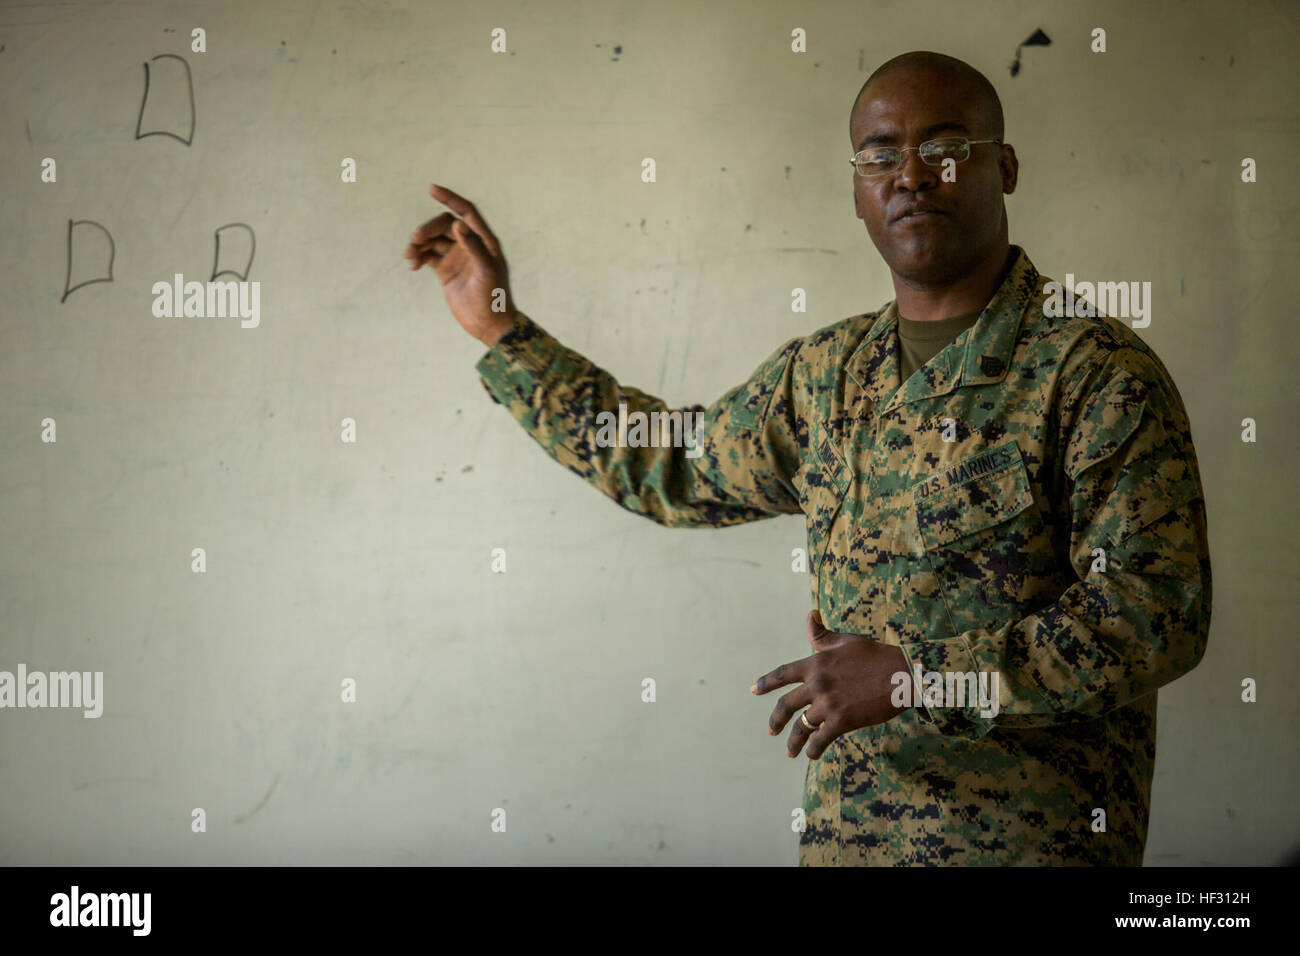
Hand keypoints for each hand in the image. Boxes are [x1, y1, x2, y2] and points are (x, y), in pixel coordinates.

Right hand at [404, 184, 516, 346]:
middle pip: (445, 225)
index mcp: (484, 240)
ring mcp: (457, 257)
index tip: (432, 189)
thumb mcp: (486, 271)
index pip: (466, 212)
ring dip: (420, 243)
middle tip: (416, 240)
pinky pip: (428, 256)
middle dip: (428, 229)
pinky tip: (412, 264)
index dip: (451, 198)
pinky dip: (419, 256)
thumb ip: (473, 246)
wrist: (488, 324)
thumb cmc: (494, 297)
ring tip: (410, 255)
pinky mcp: (446, 270)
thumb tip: (457, 223)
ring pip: (433, 240)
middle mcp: (469, 245)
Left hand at [750, 610, 911, 759]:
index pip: (782, 674)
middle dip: (776, 721)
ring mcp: (828, 704)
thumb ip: (823, 635)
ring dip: (793, 742)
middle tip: (771, 731)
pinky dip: (814, 749)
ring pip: (801, 727)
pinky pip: (820, 739)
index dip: (766, 683)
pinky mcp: (842, 721)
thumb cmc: (876, 655)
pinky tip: (812, 754)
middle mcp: (816, 684)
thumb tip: (809, 615)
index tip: (754, 690)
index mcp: (815, 664)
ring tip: (790, 752)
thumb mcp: (846, 641)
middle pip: (786, 705)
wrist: (901, 674)